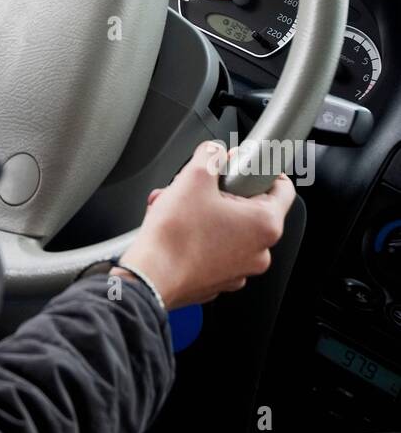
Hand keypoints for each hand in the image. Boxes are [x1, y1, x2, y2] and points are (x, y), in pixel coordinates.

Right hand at [117, 140, 295, 310]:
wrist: (150, 276)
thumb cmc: (175, 236)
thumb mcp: (194, 176)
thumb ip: (211, 154)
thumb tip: (215, 152)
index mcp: (264, 225)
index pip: (283, 188)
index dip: (262, 169)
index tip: (244, 165)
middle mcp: (258, 251)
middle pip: (249, 208)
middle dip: (221, 192)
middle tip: (199, 187)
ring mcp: (239, 269)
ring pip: (228, 229)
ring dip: (205, 213)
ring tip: (179, 207)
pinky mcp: (218, 280)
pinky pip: (215, 250)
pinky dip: (199, 236)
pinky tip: (177, 228)